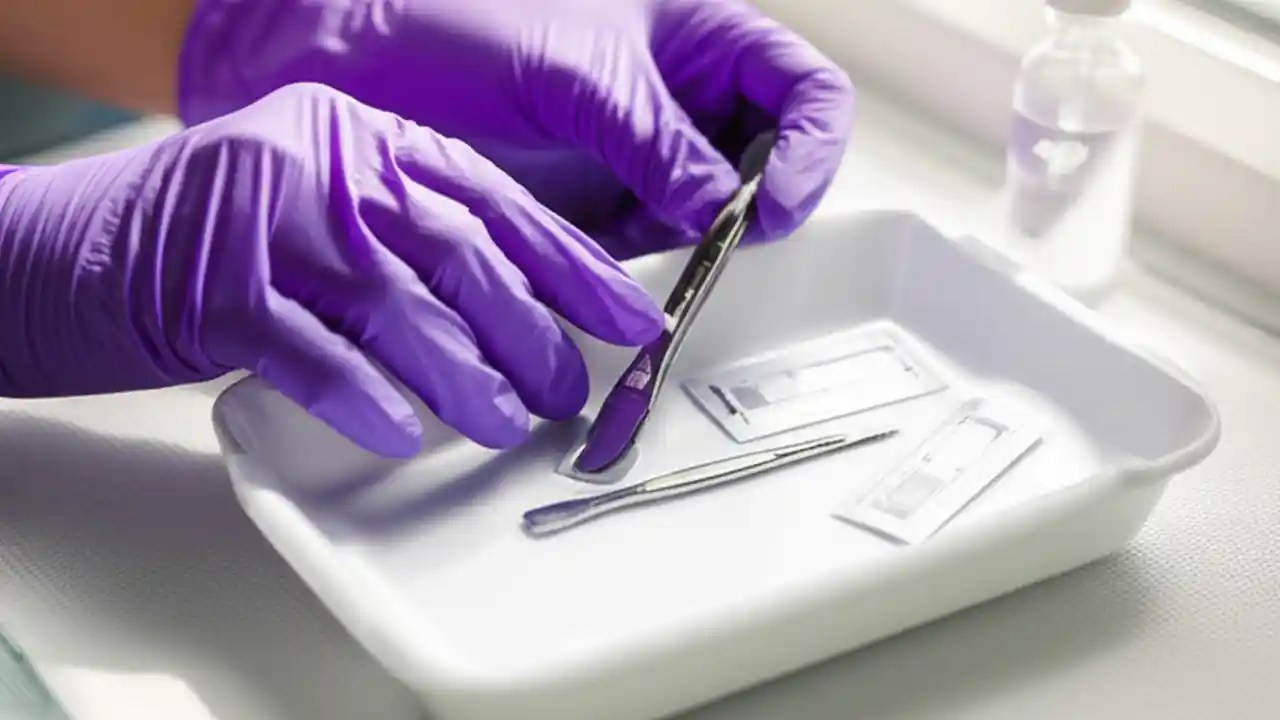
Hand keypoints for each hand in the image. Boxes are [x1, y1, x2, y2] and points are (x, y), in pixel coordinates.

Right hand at [0, 84, 662, 454]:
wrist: (52, 247)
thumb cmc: (190, 233)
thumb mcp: (311, 198)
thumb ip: (400, 229)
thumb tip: (506, 300)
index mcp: (360, 137)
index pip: (493, 200)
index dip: (571, 264)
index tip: (625, 314)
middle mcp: (324, 167)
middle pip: (462, 253)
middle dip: (532, 330)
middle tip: (568, 387)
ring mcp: (271, 224)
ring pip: (403, 307)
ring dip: (467, 376)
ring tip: (505, 422)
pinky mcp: (218, 293)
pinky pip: (317, 354)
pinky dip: (369, 399)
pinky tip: (404, 432)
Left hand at [178, 0, 854, 257]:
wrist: (364, 57)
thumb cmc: (462, 21)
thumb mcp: (579, 76)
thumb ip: (659, 142)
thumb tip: (727, 210)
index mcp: (698, 37)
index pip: (802, 93)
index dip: (812, 148)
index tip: (775, 201)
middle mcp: (681, 99)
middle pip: (773, 161)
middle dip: (764, 204)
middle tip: (727, 238)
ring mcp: (644, 155)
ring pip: (718, 213)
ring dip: (706, 245)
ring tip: (667, 256)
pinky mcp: (603, 204)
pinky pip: (656, 243)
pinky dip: (654, 266)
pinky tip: (625, 269)